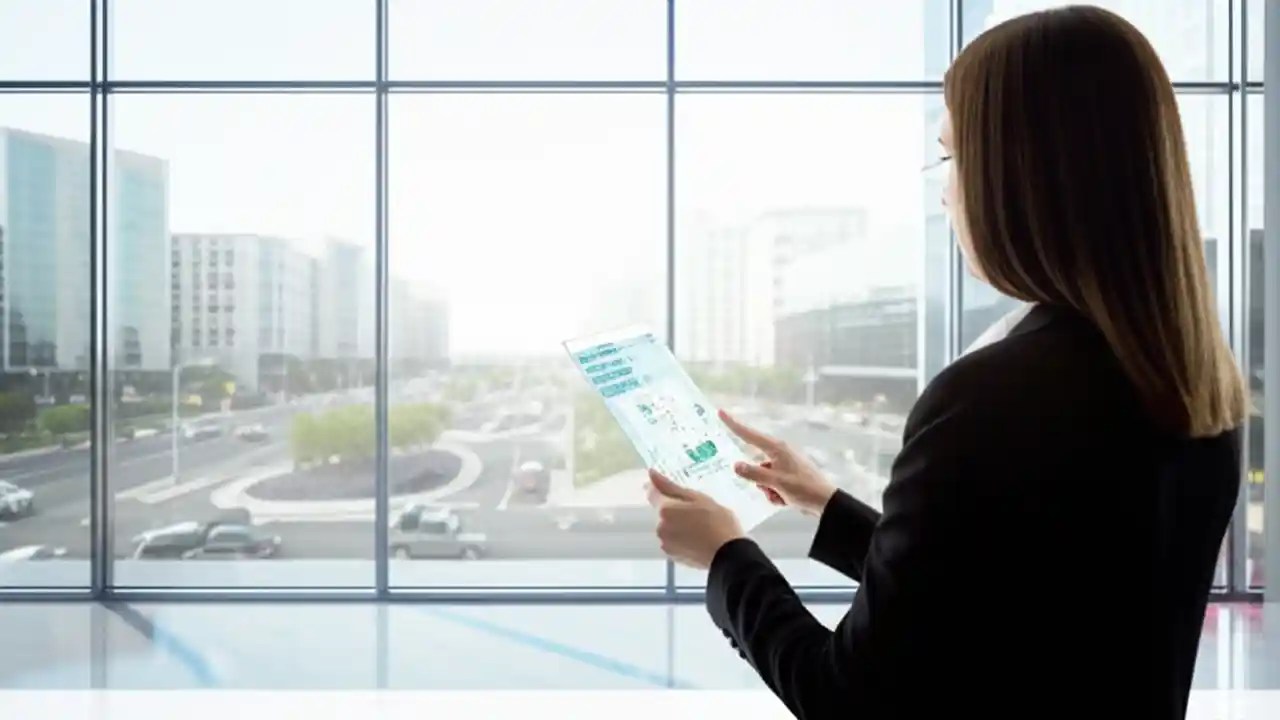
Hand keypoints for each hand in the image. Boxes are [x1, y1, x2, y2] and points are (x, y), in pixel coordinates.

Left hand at [645, 468, 744, 568]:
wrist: (729, 554)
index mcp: (665, 509)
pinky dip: (680, 537)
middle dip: (674, 509)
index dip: (659, 488)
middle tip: (697, 510)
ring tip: (700, 526)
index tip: (669, 487)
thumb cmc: (717, 522)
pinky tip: (698, 538)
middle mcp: (660, 526)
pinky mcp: (672, 555)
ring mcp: (665, 543)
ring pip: (667, 526)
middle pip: (662, 511)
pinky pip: (672, 540)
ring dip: (677, 523)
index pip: (653, 493)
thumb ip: (671, 487)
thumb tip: (651, 473)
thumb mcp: (698, 498)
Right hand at [721, 410, 837, 516]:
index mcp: (777, 448)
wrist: (825, 502)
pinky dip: (774, 493)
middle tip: (769, 488)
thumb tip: (735, 465)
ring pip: (762, 476)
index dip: (734, 424)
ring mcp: (784, 464)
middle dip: (758, 479)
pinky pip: (771, 483)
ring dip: (767, 488)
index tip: (720, 412)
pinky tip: (785, 500)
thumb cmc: (802, 488)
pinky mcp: (787, 475)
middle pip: (755, 463)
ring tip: (781, 496)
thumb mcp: (776, 482)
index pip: (749, 434)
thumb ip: (754, 474)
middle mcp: (779, 453)